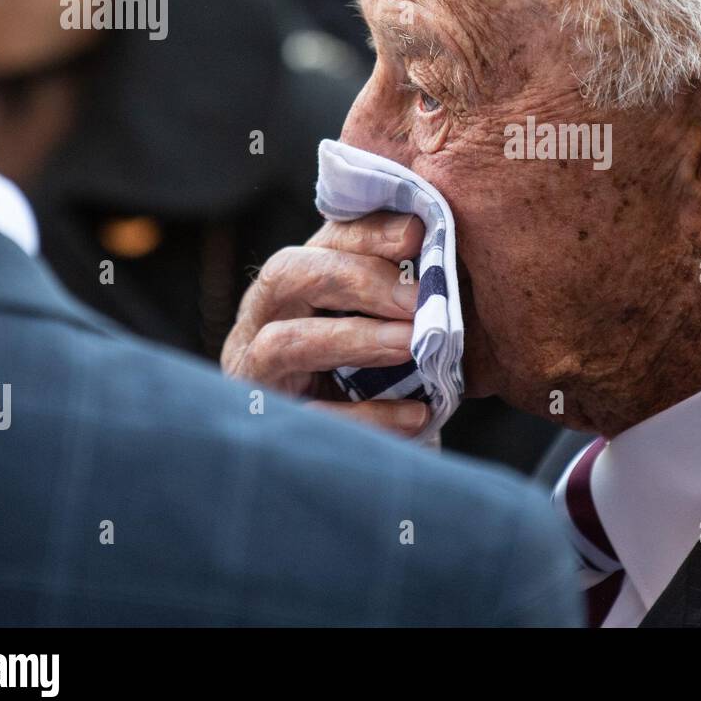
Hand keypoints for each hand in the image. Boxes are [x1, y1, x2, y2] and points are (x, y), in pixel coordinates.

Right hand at [221, 211, 430, 436]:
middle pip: (286, 275)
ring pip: (282, 343)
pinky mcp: (271, 429)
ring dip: (352, 339)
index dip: (367, 233)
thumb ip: (405, 294)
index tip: (416, 233)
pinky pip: (313, 418)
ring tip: (411, 344)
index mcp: (295, 287)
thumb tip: (445, 252)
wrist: (360, 466)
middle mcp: (260, 323)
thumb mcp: (389, 330)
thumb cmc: (380, 382)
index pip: (322, 242)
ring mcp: (255, 377)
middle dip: (355, 279)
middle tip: (416, 299)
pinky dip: (369, 416)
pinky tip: (418, 415)